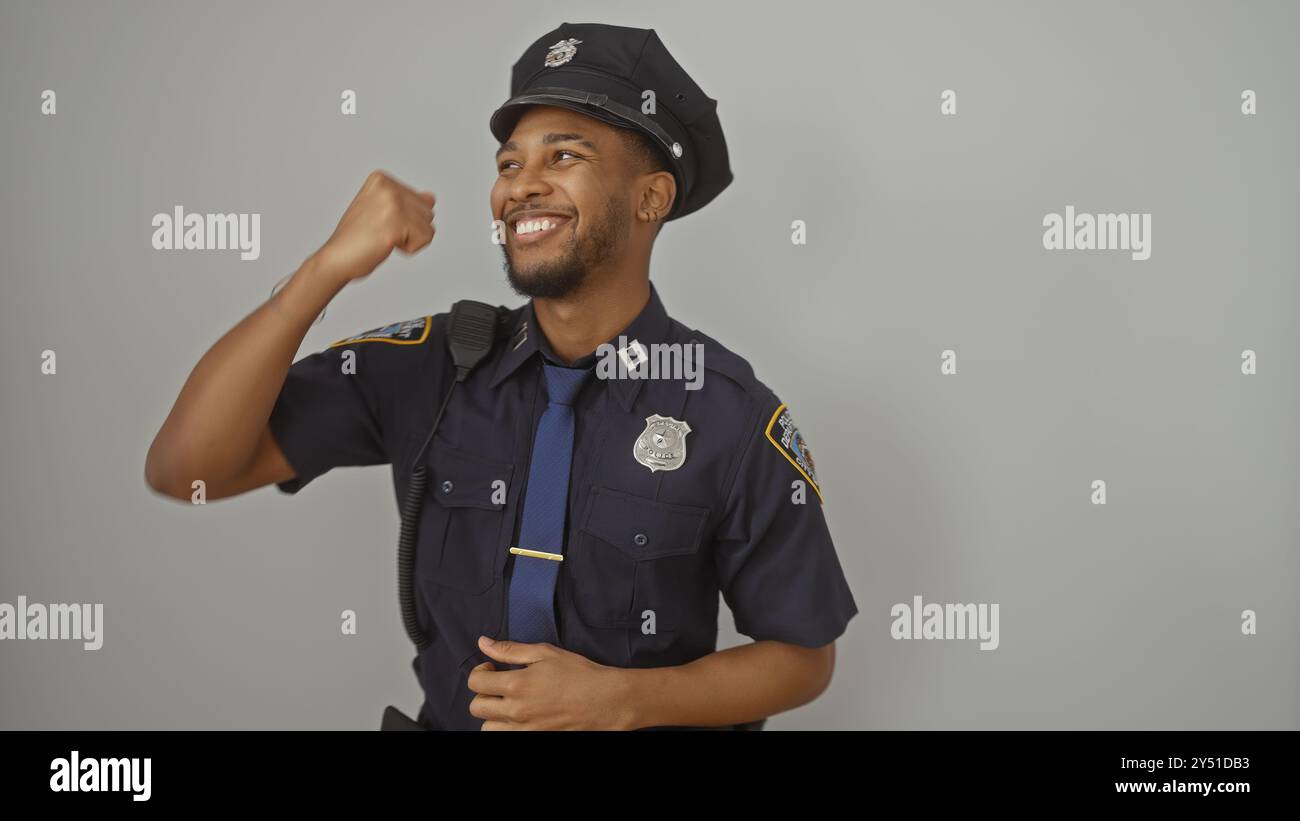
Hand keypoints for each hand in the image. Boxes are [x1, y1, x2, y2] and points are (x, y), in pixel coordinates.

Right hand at [311, 169, 435, 285]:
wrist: (337, 258)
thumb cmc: (357, 238)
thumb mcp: (384, 211)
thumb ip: (407, 202)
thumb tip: (431, 197)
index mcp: (382, 179)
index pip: (422, 201)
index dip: (406, 219)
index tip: (380, 222)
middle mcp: (387, 187)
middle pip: (428, 213)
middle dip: (410, 229)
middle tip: (382, 232)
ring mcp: (391, 204)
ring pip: (428, 227)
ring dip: (409, 240)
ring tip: (384, 238)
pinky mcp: (396, 223)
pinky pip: (425, 240)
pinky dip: (409, 249)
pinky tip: (387, 244)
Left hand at [467, 636, 633, 729]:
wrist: (606, 700)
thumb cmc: (580, 674)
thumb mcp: (545, 653)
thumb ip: (511, 649)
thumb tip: (483, 643)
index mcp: (518, 685)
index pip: (476, 682)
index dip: (480, 671)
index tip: (493, 668)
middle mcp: (517, 711)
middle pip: (477, 707)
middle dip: (484, 693)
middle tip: (500, 685)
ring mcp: (526, 730)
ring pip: (488, 729)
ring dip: (493, 716)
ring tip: (509, 704)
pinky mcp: (536, 739)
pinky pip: (507, 738)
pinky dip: (508, 728)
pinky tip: (522, 717)